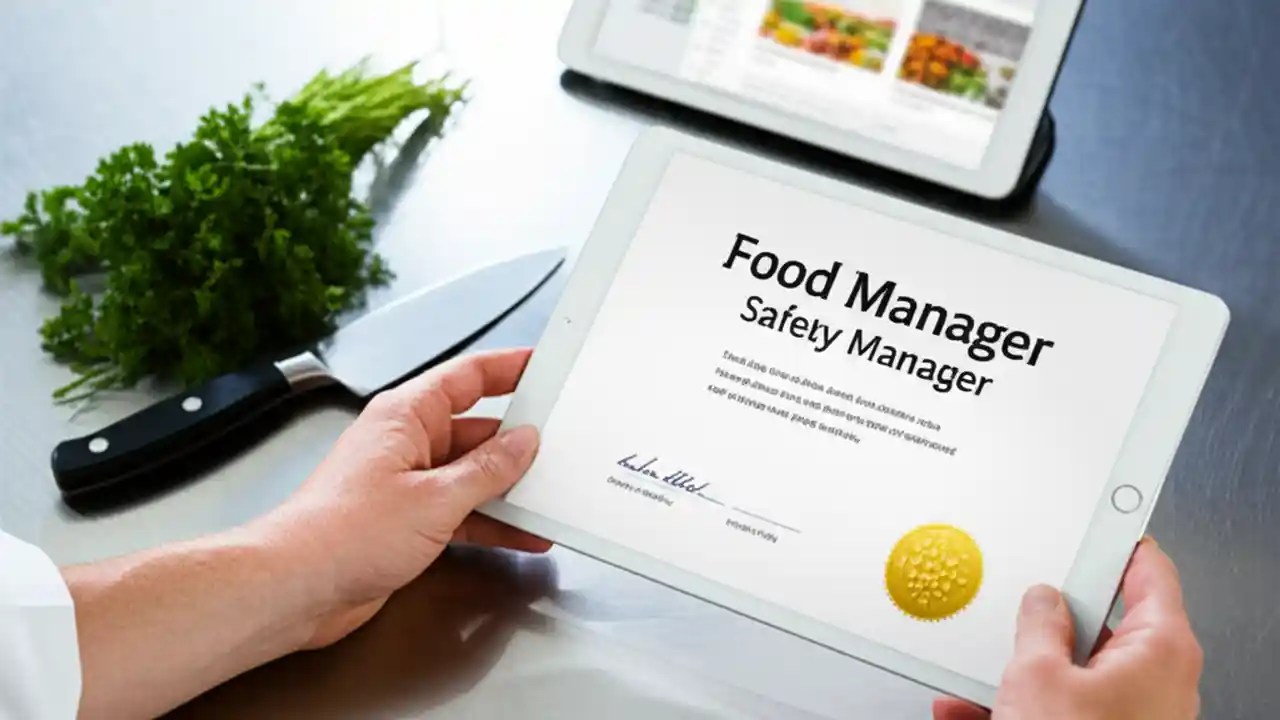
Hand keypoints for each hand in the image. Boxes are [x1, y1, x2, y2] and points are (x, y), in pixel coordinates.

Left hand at [252, 348, 550, 648]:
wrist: (297, 587)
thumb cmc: (343, 532)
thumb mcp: (435, 497)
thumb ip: (487, 469)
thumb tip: (523, 442)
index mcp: (406, 416)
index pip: (467, 377)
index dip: (508, 367)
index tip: (542, 366)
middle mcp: (406, 443)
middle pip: (475, 428)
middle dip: (517, 439)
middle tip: (560, 443)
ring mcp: (406, 483)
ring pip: (471, 475)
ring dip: (507, 489)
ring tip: (549, 496)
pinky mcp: (407, 521)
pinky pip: (462, 512)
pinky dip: (491, 523)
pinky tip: (523, 535)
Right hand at [933, 538, 1202, 719]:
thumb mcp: (1037, 675)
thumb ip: (1038, 624)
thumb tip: (1042, 599)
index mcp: (1162, 646)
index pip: (1147, 567)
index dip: (1113, 538)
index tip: (1093, 517)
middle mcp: (1159, 678)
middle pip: (1104, 620)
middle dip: (1051, 614)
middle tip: (1020, 600)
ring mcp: (1134, 713)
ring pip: (1074, 669)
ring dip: (1024, 667)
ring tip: (984, 666)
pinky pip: (1060, 707)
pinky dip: (1018, 704)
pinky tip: (971, 707)